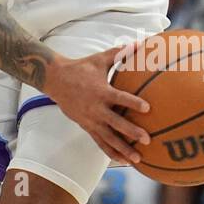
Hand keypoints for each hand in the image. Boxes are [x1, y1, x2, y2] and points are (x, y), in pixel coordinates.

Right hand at [45, 45, 150, 165]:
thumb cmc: (81, 68)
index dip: (133, 103)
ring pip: (108, 138)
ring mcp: (90, 120)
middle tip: (146, 139)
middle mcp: (96, 108)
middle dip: (131, 132)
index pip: (119, 98)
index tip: (148, 108)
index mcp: (101, 91)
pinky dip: (111, 152)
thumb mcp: (99, 59)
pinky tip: (123, 161)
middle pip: (116, 123)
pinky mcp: (86, 126)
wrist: (55, 80)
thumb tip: (139, 43)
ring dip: (123, 149)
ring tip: (137, 159)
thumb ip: (119, 53)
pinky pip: (100, 142)